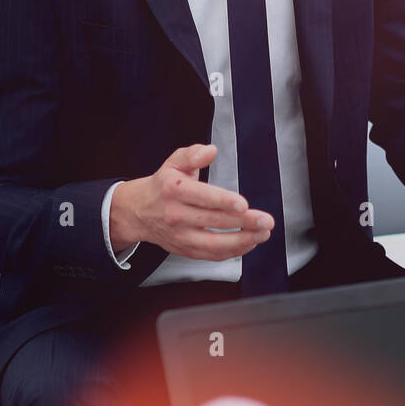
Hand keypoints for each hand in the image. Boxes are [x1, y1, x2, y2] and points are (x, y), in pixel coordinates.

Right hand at [109, 143, 276, 260]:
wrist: (138, 212)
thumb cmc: (163, 186)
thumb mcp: (174, 163)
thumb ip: (193, 154)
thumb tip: (210, 150)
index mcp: (174, 190)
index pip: (202, 197)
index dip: (223, 201)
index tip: (243, 204)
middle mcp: (176, 214)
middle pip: (214, 221)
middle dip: (244, 222)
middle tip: (266, 221)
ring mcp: (180, 235)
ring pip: (214, 243)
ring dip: (242, 241)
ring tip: (262, 234)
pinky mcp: (185, 249)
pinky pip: (211, 255)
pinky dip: (233, 252)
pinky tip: (249, 243)